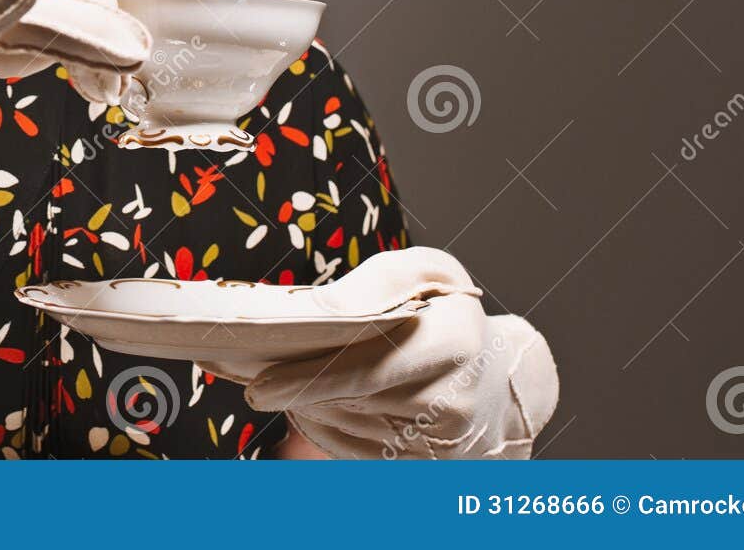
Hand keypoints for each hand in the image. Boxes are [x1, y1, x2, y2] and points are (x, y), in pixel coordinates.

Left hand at [235, 246, 559, 458]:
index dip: (310, 379)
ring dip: (305, 404)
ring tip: (276, 379)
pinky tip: (309, 400)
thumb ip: (378, 281)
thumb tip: (319, 309)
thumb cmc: (449, 315)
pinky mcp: (421, 469)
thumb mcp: (427, 274)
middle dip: (292, 387)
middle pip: (348, 402)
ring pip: (343, 426)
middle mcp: (452, 405)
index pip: (370, 371)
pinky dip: (324, 423)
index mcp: (455, 345)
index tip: (258, 385)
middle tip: (243, 370)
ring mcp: (438, 447)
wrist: (500, 378)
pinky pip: (351, 449)